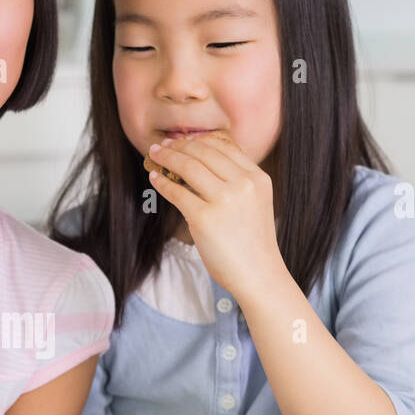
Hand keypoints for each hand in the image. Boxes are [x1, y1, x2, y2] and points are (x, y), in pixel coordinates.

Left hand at [146, 131, 283, 299]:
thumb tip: (202, 162)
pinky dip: (162, 182)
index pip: (225, 146)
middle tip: (163, 146)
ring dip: (167, 158)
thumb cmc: (253, 243)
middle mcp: (243, 184)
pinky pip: (176, 192)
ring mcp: (224, 200)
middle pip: (204, 152)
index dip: (200, 139)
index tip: (185, 140)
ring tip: (155, 156)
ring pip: (188, 166)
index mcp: (257, 178)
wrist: (258, 275)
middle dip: (180, 145)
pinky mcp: (203, 218)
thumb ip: (237, 181)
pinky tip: (155, 179)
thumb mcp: (255, 202)